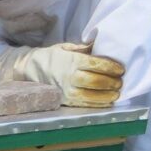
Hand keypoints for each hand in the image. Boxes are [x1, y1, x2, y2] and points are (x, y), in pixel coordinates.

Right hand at [0, 41, 124, 106]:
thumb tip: (101, 45)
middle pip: (96, 81)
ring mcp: (66, 91)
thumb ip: (84, 48)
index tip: (121, 69)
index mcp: (71, 61)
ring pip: (91, 95)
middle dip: (111, 82)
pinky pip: (83, 104)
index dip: (111, 68)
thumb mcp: (66, 47)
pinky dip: (97, 104)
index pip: (97, 65)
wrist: (29, 70)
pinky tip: (106, 102)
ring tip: (116, 93)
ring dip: (106, 95)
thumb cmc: (51, 57)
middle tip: (120, 82)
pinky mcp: (64, 101)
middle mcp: (69, 77)